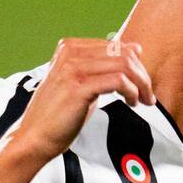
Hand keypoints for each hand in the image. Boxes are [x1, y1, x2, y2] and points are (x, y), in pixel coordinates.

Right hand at [15, 37, 154, 160]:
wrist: (34, 137)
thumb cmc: (58, 115)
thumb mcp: (81, 83)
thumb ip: (102, 67)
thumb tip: (134, 49)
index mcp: (70, 47)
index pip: (116, 45)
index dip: (136, 63)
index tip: (142, 83)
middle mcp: (70, 53)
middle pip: (122, 52)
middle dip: (142, 74)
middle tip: (148, 95)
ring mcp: (73, 68)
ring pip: (124, 64)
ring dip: (140, 83)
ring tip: (142, 100)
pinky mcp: (79, 87)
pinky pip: (118, 80)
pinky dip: (131, 91)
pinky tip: (131, 102)